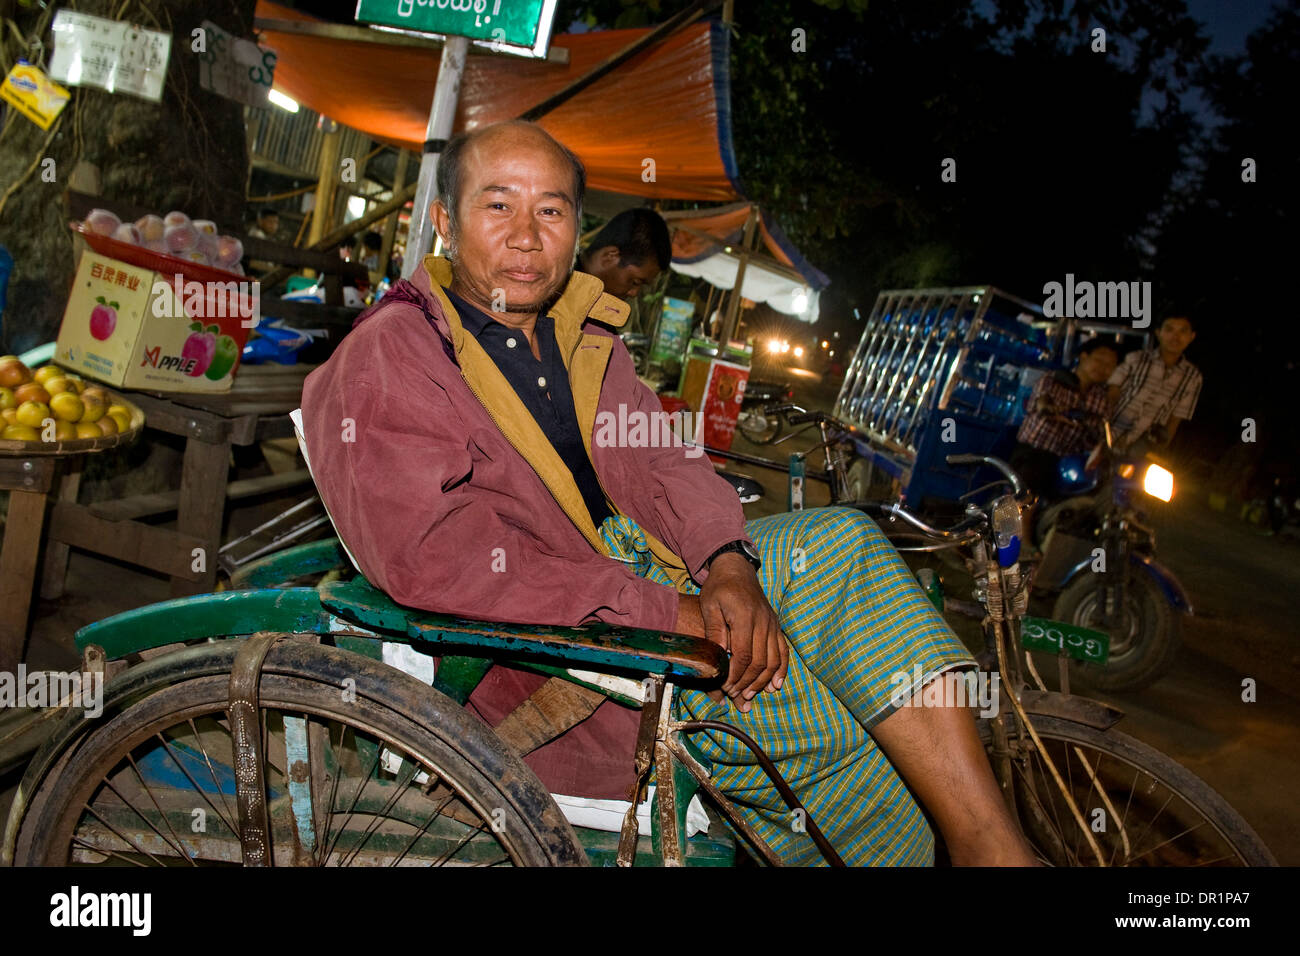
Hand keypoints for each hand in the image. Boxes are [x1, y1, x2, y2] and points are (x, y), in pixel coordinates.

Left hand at [676, 553, 788, 712]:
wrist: (737, 569)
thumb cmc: (719, 588)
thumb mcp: (710, 605)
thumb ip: (714, 630)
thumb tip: (716, 657)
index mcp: (744, 617)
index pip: (743, 655)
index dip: (735, 675)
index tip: (725, 687)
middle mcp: (763, 622)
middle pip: (760, 661)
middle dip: (748, 682)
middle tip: (736, 695)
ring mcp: (772, 624)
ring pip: (774, 659)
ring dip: (764, 680)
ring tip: (751, 694)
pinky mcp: (776, 625)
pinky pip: (783, 650)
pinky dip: (782, 669)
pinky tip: (776, 684)